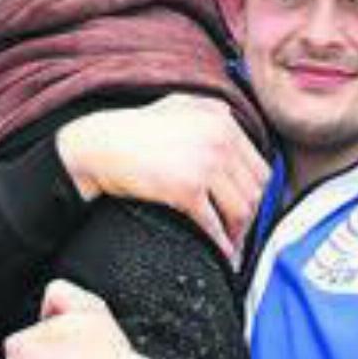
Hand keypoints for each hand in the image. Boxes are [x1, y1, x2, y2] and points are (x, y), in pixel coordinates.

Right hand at [57, 95, 267, 263]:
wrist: (98, 146)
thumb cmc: (133, 129)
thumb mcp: (177, 105)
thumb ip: (210, 112)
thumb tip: (235, 129)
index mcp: (221, 118)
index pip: (259, 167)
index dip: (253, 193)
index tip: (242, 208)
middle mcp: (219, 138)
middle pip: (254, 191)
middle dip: (247, 216)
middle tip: (237, 232)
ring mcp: (205, 163)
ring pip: (240, 210)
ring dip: (236, 233)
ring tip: (228, 244)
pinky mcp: (186, 188)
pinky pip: (213, 224)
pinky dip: (219, 244)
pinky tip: (217, 252)